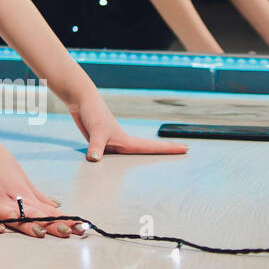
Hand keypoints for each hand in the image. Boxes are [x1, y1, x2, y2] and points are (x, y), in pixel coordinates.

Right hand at [0, 135, 83, 237]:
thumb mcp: (22, 177)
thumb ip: (38, 196)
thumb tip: (57, 207)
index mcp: (22, 193)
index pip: (46, 210)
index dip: (62, 220)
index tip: (79, 227)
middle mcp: (10, 199)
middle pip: (32, 215)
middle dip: (50, 225)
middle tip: (66, 231)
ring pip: (12, 216)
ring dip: (26, 225)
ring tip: (40, 232)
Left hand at [68, 91, 187, 159]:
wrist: (81, 100)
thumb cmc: (92, 113)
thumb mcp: (96, 131)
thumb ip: (96, 147)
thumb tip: (94, 161)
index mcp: (126, 141)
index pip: (152, 147)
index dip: (169, 149)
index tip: (187, 148)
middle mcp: (122, 143)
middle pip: (146, 151)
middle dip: (163, 153)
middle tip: (183, 153)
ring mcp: (112, 143)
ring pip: (129, 156)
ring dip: (142, 159)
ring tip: (157, 164)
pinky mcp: (100, 143)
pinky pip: (111, 156)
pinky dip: (117, 161)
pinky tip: (114, 168)